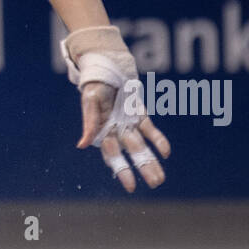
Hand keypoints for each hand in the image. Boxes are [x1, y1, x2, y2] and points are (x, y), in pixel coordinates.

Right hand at [62, 25, 170, 192]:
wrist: (105, 62)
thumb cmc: (94, 81)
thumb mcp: (90, 100)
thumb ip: (89, 122)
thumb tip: (82, 145)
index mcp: (100, 129)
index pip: (112, 154)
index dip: (122, 169)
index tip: (130, 186)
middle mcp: (114, 129)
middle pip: (130, 153)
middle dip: (142, 167)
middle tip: (155, 183)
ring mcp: (127, 121)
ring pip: (141, 145)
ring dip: (151, 160)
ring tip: (160, 178)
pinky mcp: (137, 112)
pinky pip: (149, 128)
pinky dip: (157, 139)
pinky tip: (166, 152)